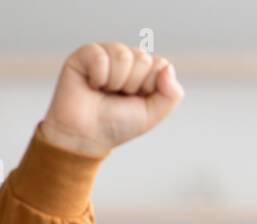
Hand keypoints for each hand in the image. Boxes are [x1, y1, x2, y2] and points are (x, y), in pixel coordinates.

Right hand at [40, 42, 183, 156]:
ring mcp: (106, 54)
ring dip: (115, 82)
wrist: (86, 136)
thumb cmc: (118, 125)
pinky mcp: (85, 54)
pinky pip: (100, 56)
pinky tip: (92, 86)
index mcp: (144, 71)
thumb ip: (172, 95)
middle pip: (143, 58)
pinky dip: (98, 77)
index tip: (137, 100)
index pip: (160, 64)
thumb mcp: (152, 114)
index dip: (151, 86)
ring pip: (123, 56)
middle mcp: (126, 60)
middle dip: (132, 85)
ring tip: (104, 92)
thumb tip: (168, 68)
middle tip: (118, 97)